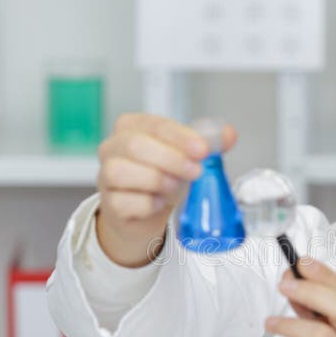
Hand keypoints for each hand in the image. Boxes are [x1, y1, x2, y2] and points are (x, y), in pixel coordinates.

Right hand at [95, 114, 236, 266]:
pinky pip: (122, 202)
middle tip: (195, 171)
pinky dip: (145, 204)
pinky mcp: (108, 204)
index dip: (181, 137)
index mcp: (132, 127)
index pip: (155, 125)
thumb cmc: (164, 176)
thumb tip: (228, 134)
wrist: (146, 211)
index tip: (202, 149)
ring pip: (120, 171)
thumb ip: (209, 143)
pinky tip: (159, 203)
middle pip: (135, 145)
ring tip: (175, 187)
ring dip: (154, 179)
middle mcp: (114, 147)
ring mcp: (106, 176)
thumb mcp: (187, 157)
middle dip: (170, 158)